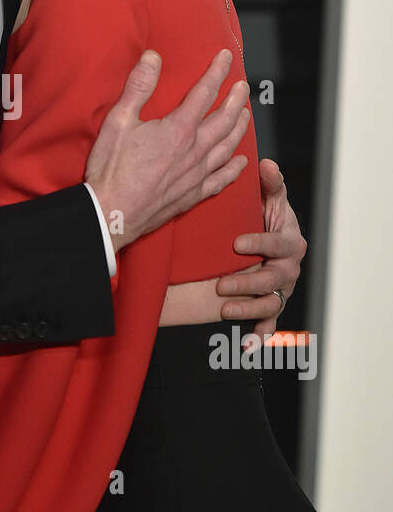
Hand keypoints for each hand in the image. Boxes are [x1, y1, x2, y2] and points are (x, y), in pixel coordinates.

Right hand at [85, 49, 250, 250]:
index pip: (204, 93)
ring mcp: (196, 175)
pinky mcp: (192, 195)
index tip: (226, 57)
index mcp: (178, 129)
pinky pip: (222, 179)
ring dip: (239, 128)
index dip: (217, 72)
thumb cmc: (112, 168)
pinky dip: (234, 169)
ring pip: (227, 147)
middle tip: (243, 87)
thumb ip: (139, 87)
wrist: (111, 213)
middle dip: (236, 99)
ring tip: (246, 115)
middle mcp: (194, 151)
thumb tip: (153, 57)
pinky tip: (241, 162)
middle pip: (224, 120)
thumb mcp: (119, 121)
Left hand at [216, 159, 307, 340]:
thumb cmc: (261, 215)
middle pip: (273, 279)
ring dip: (248, 309)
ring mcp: (280, 289)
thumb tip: (266, 165)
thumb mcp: (266, 198)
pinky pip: (268, 324)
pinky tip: (248, 346)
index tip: (236, 243)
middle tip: (221, 284)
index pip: (279, 244)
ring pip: (269, 303)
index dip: (260, 244)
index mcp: (290, 241)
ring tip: (224, 309)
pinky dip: (260, 336)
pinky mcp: (270, 305)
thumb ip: (269, 183)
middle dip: (248, 282)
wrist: (257, 238)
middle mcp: (288, 267)